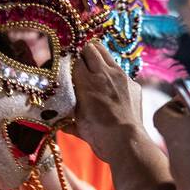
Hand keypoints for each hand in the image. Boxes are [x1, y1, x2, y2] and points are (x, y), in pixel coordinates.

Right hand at [67, 41, 145, 162]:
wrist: (126, 141)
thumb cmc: (98, 134)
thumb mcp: (77, 122)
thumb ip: (67, 113)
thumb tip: (55, 115)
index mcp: (86, 82)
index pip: (74, 59)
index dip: (70, 62)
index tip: (67, 67)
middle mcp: (104, 74)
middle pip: (90, 48)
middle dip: (84, 52)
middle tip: (80, 61)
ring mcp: (121, 76)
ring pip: (106, 54)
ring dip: (99, 57)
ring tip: (95, 67)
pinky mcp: (133, 83)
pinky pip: (120, 71)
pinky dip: (113, 74)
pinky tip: (111, 86)